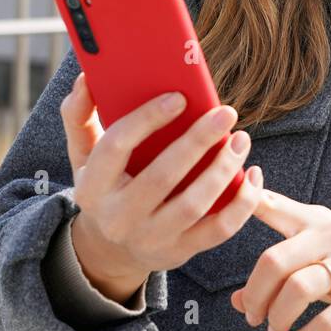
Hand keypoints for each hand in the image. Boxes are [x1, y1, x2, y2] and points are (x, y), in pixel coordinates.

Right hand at [60, 71, 264, 293]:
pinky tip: (253, 174)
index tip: (180, 97)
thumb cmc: (105, 186)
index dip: (147, 119)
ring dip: (224, 169)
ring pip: (194, 204)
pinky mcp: (180, 252)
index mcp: (92, 186)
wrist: (110, 250)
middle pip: (162, 176)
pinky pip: (219, 230)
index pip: (116, 147)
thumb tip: (85, 79)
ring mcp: (151, 238)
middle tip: (226, 113)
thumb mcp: (82, 156)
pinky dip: (243, 203)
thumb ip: (78, 115)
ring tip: (241, 139)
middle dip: (198, 141)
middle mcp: (119, 216)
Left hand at [229, 189, 330, 330]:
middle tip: (250, 313)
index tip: (225, 203)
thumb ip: (278, 269)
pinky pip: (329, 321)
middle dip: (254, 293)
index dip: (247, 202)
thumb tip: (235, 301)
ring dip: (277, 316)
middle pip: (276, 260)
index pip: (274, 206)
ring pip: (299, 289)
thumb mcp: (319, 253)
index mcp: (315, 221)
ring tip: (272, 330)